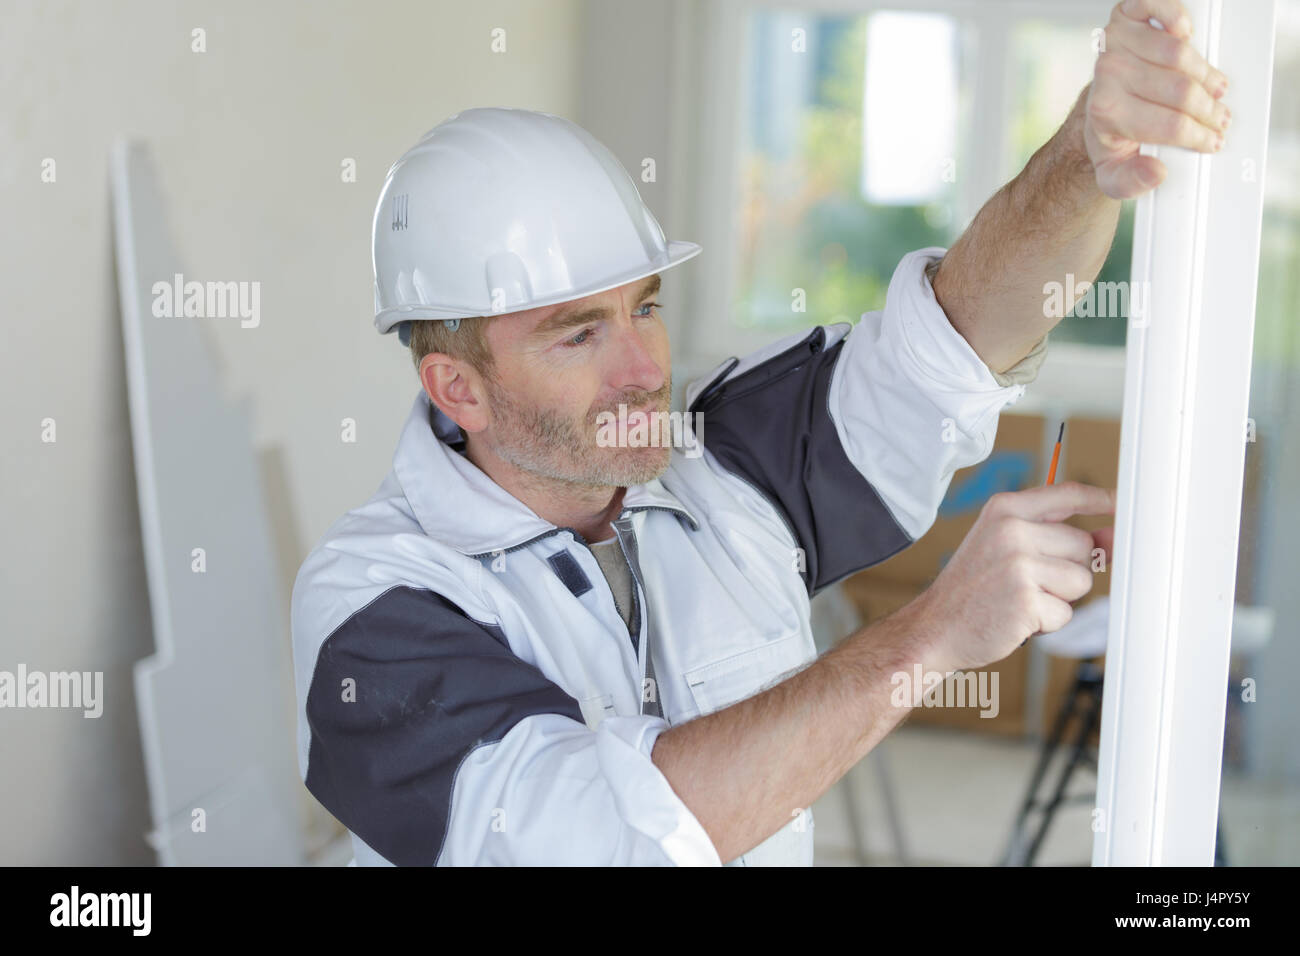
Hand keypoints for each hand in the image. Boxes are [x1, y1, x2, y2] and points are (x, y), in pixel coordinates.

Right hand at [911, 481, 1116, 673]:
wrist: (935, 626)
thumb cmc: (972, 588)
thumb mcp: (1002, 546)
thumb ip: (1054, 536)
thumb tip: (1111, 537)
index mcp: (1004, 510)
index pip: (1067, 494)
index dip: (1100, 499)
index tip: (1121, 503)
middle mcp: (1011, 531)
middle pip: (1082, 544)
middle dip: (1067, 568)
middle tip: (1026, 581)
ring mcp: (1018, 565)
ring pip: (1080, 581)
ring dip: (1059, 598)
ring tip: (1020, 599)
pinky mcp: (1026, 600)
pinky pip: (1066, 613)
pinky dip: (1047, 622)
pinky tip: (1017, 617)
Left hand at [1085, 0, 1230, 198]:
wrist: (1098, 106)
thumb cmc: (1113, 135)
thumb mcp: (1114, 173)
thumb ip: (1131, 181)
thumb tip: (1156, 172)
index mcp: (1105, 112)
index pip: (1169, 123)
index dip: (1199, 135)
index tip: (1212, 140)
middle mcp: (1108, 74)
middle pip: (1181, 89)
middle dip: (1209, 109)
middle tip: (1219, 118)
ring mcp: (1116, 42)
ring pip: (1181, 54)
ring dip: (1205, 74)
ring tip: (1213, 90)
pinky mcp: (1126, 16)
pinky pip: (1158, 6)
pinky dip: (1179, 18)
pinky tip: (1186, 35)